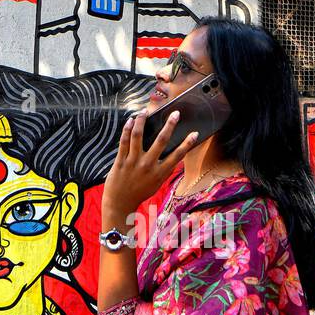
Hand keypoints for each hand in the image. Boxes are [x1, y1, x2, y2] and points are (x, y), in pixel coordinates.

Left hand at [101, 109, 198, 227]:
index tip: (194, 134)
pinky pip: (124, 141)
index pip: (177, 156)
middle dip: (170, 125)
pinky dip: (127, 128)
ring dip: (142, 121)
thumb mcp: (156, 185)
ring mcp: (133, 162)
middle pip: (161, 141)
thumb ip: (165, 171)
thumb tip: (175, 159)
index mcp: (159, 173)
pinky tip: (130, 120)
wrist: (119, 203)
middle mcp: (148, 166)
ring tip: (145, 111)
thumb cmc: (139, 193)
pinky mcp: (120, 160)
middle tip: (175, 114)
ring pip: (138, 136)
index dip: (187, 144)